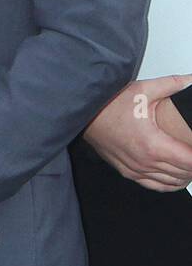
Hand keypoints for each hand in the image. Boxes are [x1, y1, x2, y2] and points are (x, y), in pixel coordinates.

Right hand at [83, 74, 191, 190]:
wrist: (83, 113)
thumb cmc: (109, 105)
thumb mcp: (143, 90)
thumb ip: (172, 84)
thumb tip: (190, 80)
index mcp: (153, 144)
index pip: (190, 160)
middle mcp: (145, 161)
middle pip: (184, 172)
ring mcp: (136, 169)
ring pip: (173, 182)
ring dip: (185, 175)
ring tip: (189, 164)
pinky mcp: (128, 172)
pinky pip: (156, 186)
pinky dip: (170, 184)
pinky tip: (176, 177)